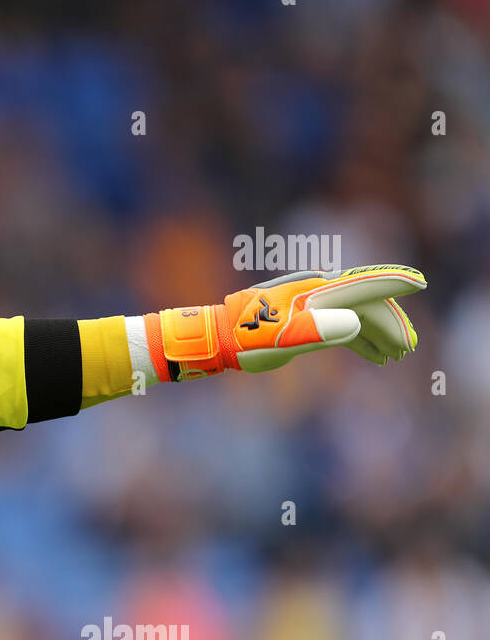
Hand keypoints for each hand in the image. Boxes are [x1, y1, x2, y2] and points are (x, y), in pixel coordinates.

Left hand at [155, 265, 425, 378]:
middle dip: (389, 323)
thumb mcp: (282, 339)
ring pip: (355, 316)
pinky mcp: (306, 321)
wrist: (220, 339)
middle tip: (407, 347)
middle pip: (364, 303)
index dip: (392, 285)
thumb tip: (354, 324)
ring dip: (377, 334)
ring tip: (395, 356)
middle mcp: (318, 293)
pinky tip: (374, 357)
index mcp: (316, 292)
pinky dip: (360, 340)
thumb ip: (318, 330)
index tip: (418, 283)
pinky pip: (342, 327)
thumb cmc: (247, 339)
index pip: (362, 286)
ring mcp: (312, 306)